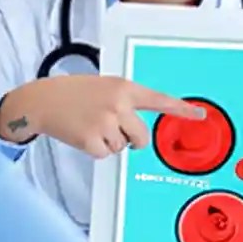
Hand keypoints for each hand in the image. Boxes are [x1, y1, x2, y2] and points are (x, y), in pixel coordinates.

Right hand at [0, 75, 204, 157]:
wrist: (42, 100)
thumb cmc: (74, 93)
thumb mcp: (105, 87)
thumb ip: (125, 101)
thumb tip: (139, 127)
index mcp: (124, 88)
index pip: (158, 100)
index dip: (181, 109)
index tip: (200, 115)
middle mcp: (118, 104)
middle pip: (142, 138)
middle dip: (131, 139)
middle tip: (111, 128)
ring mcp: (106, 122)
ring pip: (123, 147)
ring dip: (109, 142)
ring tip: (91, 125)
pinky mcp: (92, 140)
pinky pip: (106, 154)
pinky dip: (96, 150)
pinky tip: (83, 134)